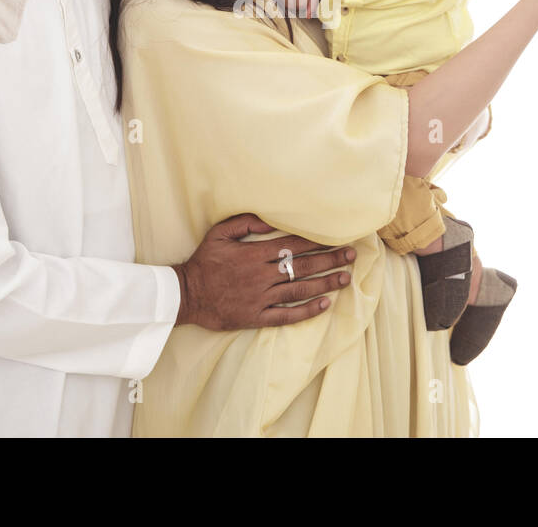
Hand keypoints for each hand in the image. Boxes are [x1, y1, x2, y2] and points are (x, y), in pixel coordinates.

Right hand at [173, 213, 355, 329]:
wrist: (186, 295)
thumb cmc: (204, 262)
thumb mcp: (219, 233)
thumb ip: (245, 223)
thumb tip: (271, 221)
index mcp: (253, 255)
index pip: (292, 246)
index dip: (316, 242)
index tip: (336, 238)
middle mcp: (260, 276)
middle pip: (301, 267)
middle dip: (329, 260)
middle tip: (351, 256)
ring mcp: (260, 298)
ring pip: (298, 290)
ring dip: (324, 284)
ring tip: (345, 278)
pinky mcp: (256, 317)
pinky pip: (286, 316)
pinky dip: (306, 311)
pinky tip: (324, 305)